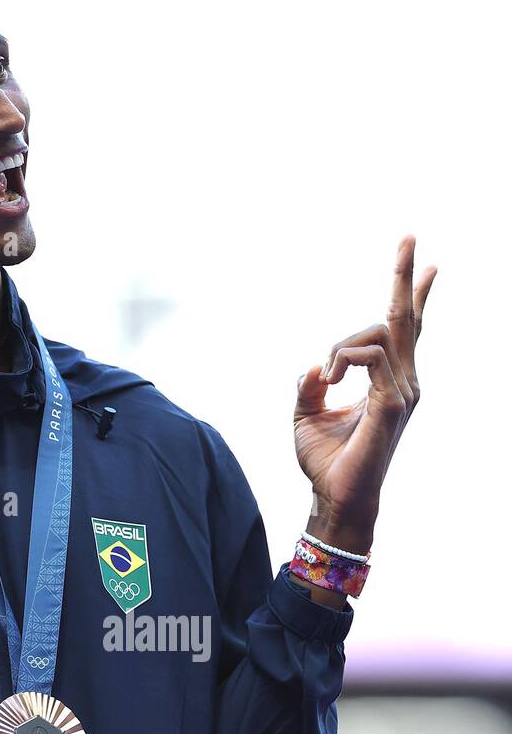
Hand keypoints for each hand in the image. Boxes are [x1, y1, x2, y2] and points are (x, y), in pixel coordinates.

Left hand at [293, 236, 437, 558]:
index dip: (415, 295)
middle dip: (404, 277)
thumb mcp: (305, 413)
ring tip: (326, 378)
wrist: (334, 497)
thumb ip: (310, 383)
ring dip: (341, 346)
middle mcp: (403, 381)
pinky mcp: (391, 404)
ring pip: (379, 333)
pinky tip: (332, 380)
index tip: (429, 263)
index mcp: (388, 381)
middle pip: (406, 318)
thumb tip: (315, 364)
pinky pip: (371, 356)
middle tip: (408, 237)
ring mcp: (402, 391)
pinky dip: (344, 359)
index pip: (406, 330)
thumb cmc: (323, 461)